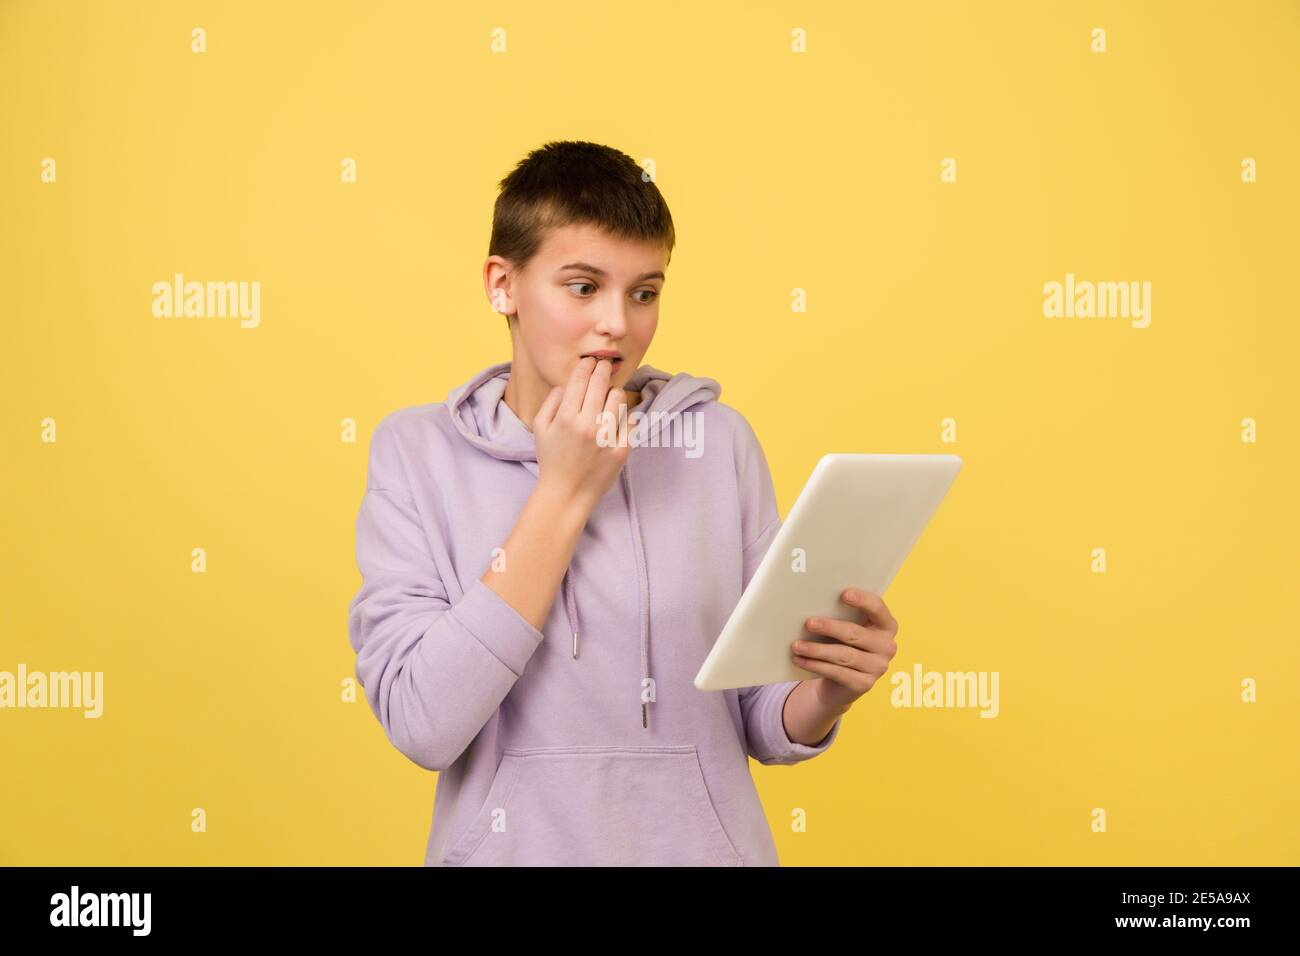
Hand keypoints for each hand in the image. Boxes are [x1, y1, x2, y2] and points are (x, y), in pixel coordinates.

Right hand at [534, 356, 631, 507]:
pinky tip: (616, 418)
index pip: (580, 379)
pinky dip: (624, 416)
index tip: (590, 362)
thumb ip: (551, 401)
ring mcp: (606, 438)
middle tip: (604, 365)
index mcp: (565, 418)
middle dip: (603, 369)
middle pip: (600, 383)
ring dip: (613, 393)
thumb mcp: (540, 428)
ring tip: (608, 397)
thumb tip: (567, 382)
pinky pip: (630, 420)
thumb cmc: (552, 459)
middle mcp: (587, 426)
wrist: (567, 493)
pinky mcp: (622, 450)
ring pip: (618, 398)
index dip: (586, 366)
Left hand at [792, 588, 898, 714]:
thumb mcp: (845, 629)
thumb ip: (839, 615)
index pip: (877, 609)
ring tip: (797, 645)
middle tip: (808, 623)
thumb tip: (811, 604)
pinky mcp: (864, 684)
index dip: (862, 600)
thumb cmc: (842, 644)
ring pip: (843, 655)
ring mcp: (878, 667)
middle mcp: (887, 646)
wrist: (841, 682)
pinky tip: (800, 660)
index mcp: (886, 626)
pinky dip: (815, 665)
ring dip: (817, 649)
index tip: (844, 594)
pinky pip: (837, 672)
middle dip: (830, 627)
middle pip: (855, 634)